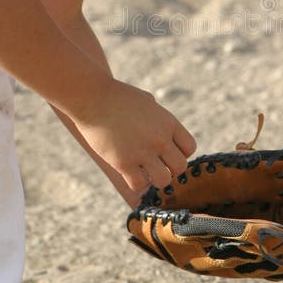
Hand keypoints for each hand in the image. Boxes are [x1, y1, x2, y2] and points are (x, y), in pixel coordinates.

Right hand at [73, 79, 195, 195]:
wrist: (92, 98)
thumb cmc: (117, 97)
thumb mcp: (146, 101)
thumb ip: (158, 116)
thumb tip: (163, 127)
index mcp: (168, 122)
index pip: (189, 148)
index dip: (179, 153)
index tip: (166, 152)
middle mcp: (160, 138)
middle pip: (180, 167)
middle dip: (169, 169)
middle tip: (156, 165)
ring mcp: (143, 151)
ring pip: (164, 180)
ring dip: (155, 179)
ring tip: (144, 172)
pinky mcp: (124, 163)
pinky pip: (139, 185)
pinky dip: (136, 184)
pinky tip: (129, 174)